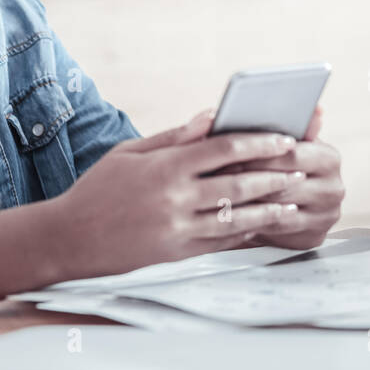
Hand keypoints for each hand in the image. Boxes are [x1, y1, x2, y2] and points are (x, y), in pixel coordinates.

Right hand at [53, 112, 307, 276]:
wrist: (68, 238)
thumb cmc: (98, 189)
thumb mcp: (130, 152)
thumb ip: (175, 136)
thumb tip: (211, 116)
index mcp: (166, 167)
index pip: (223, 150)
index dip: (258, 143)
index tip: (283, 139)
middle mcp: (175, 199)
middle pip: (238, 185)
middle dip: (274, 176)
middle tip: (300, 168)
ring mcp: (178, 229)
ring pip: (236, 218)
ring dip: (268, 209)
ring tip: (291, 202)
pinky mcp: (177, 253)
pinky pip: (220, 242)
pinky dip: (245, 233)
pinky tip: (262, 226)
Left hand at [212, 106, 344, 250]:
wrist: (287, 203)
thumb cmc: (278, 165)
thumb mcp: (284, 142)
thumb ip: (295, 125)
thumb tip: (313, 109)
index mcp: (330, 158)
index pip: (291, 155)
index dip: (257, 155)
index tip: (227, 154)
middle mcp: (334, 188)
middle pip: (284, 184)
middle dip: (247, 179)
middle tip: (214, 176)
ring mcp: (326, 216)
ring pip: (278, 209)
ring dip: (246, 202)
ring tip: (217, 194)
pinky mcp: (313, 237)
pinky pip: (277, 231)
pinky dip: (252, 221)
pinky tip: (231, 213)